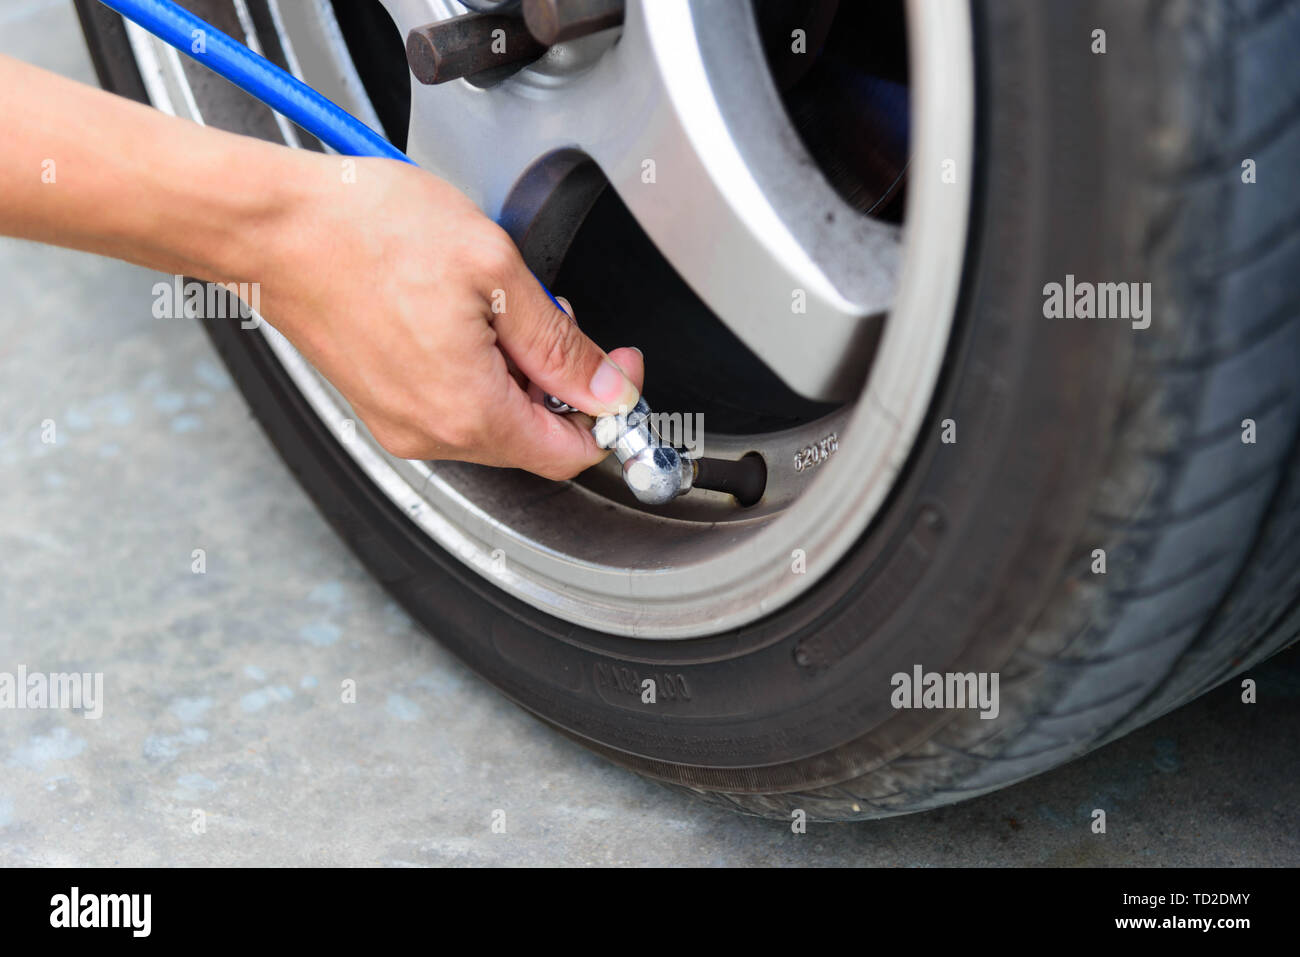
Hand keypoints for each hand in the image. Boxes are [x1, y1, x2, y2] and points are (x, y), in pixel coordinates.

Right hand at [259, 156, 642, 479]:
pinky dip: (476, 369)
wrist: (273, 226)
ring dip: (515, 371)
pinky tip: (460, 314)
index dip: (609, 408)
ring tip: (493, 302)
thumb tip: (606, 387)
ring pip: (493, 420)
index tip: (618, 364)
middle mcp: (430, 433)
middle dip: (558, 381)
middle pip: (533, 438)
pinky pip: (452, 404)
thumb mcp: (495, 270)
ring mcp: (399, 423)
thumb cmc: (365, 232)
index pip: (571, 453)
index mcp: (468, 412)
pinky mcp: (379, 404)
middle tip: (546, 311)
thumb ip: (560, 343)